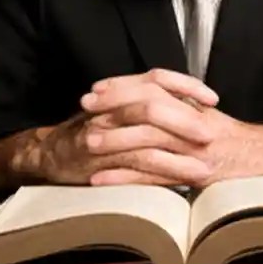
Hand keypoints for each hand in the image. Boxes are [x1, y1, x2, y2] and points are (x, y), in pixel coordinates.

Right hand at [0, 69, 220, 191]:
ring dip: (177, 157)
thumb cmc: (93, 131)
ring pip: (145, 141)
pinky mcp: (97, 163)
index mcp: (120, 92)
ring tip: (204, 169)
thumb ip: (148, 103)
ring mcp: (103, 136)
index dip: (186, 85)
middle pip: (153, 106)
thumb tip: (191, 103)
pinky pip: (131, 169)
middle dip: (185, 121)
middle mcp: (111, 109)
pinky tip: (176, 185)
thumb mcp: (119, 109)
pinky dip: (156, 176)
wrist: (50, 152)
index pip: (157, 78)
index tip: (212, 99)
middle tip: (211, 135)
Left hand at [82, 73, 262, 187]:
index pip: (152, 85)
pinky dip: (125, 178)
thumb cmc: (235, 140)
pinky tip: (102, 180)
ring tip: (86, 142)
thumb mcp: (206, 116)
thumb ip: (179, 105)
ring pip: (149, 140)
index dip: (122, 86)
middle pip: (146, 107)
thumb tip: (145, 97)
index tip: (97, 89)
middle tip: (85, 108)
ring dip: (114, 141)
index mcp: (193, 105)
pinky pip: (155, 176)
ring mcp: (194, 149)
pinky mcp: (195, 176)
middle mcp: (193, 122)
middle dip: (112, 107)